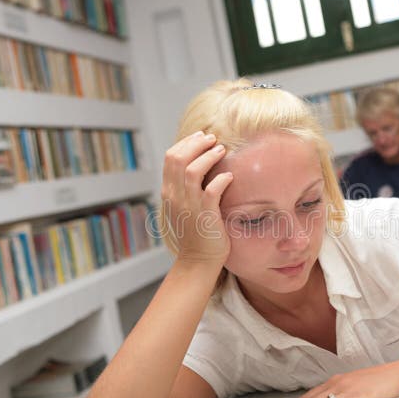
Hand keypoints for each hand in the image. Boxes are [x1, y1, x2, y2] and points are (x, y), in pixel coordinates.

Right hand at [161, 131, 233, 263]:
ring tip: (222, 150)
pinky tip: (229, 177)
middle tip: (213, 139)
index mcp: (168, 191)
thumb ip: (185, 186)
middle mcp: (175, 196)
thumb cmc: (196, 231)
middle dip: (197, 143)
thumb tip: (197, 163)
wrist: (198, 260)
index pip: (171, 157)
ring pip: (193, 170)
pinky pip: (211, 190)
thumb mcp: (184, 205)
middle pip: (179, 158)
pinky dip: (221, 179)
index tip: (201, 137)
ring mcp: (189, 205)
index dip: (186, 142)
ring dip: (209, 156)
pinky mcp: (205, 215)